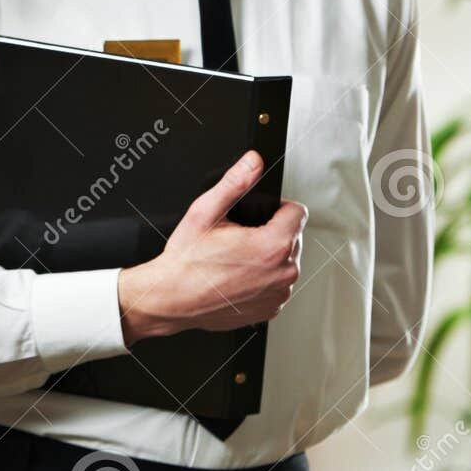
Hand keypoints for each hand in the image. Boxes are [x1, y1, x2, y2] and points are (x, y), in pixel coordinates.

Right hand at [117, 149, 306, 344]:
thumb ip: (235, 182)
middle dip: (272, 232)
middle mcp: (284, 273)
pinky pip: (278, 284)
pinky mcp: (271, 309)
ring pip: (287, 262)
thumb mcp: (206, 212)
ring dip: (269, 257)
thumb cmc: (186, 261)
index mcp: (273, 245)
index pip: (298, 212)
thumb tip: (253, 161)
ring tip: (237, 258)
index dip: (277, 208)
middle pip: (293, 237)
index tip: (257, 215)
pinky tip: (238, 277)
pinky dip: (264, 279)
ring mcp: (279, 294)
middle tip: (239, 238)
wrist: (172, 299)